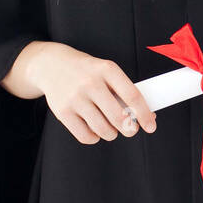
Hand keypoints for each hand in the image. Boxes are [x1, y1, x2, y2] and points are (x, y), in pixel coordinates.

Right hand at [11, 41, 157, 144]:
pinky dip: (95, 137)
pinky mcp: (62, 112)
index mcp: (108, 70)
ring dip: (112, 134)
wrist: (51, 65)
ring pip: (103, 129)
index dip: (144, 114)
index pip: (132, 96)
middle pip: (119, 117)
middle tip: (131, 130)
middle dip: (129, 128)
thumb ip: (123, 90)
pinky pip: (85, 136)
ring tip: (111, 128)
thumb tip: (145, 115)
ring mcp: (75, 98)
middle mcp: (91, 83)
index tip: (151, 126)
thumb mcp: (106, 71)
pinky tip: (95, 130)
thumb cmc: (87, 71)